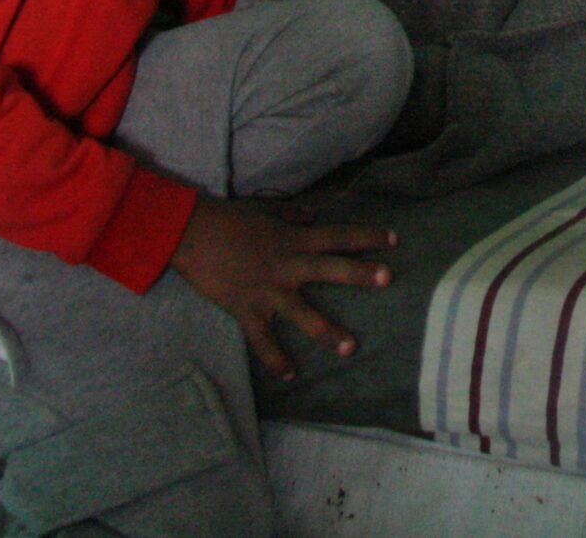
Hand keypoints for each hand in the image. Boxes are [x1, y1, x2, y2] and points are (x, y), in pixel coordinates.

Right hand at [170, 198, 395, 378]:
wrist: (191, 233)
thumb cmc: (228, 218)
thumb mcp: (264, 209)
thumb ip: (292, 214)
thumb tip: (313, 215)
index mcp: (293, 238)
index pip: (337, 235)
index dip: (366, 237)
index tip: (393, 240)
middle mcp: (286, 264)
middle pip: (330, 268)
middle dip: (360, 274)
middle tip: (387, 279)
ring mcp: (268, 289)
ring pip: (303, 313)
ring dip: (328, 331)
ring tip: (350, 348)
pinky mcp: (246, 309)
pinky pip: (263, 340)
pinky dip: (276, 360)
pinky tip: (290, 375)